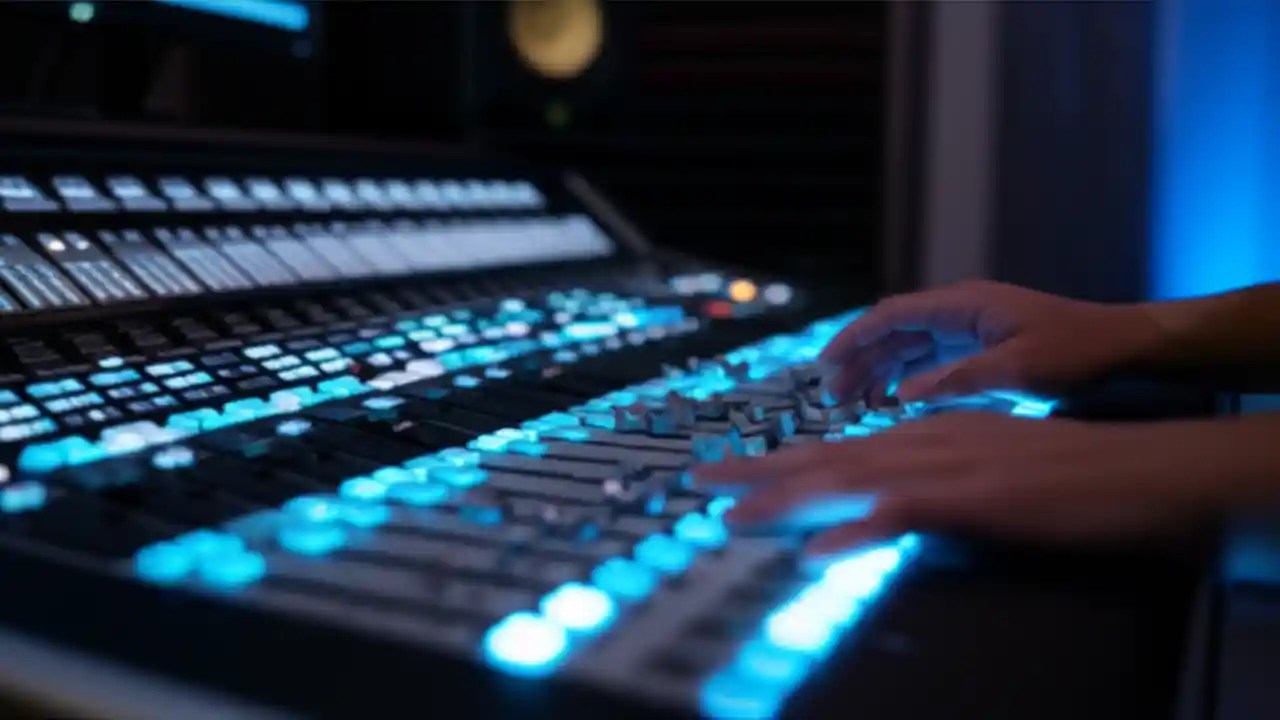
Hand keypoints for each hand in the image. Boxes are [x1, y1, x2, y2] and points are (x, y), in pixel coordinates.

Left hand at [693, 413, 1273, 557]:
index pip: (835, 448)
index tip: (727, 474)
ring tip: (733, 517)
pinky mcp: (977, 497)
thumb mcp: (985, 466)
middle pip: (824, 457)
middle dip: (756, 473)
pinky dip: (856, 532)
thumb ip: (933, 478)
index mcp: (925, 433)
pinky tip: (819, 554)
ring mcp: (948, 465)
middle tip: (698, 484)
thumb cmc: (1067, 474)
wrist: (1139, 468)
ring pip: (849, 479)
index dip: (776, 462)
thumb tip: (884, 502)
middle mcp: (924, 440)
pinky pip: (904, 514)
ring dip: (786, 501)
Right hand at [820, 280, 1163, 404]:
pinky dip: (906, 381)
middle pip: (893, 333)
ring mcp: (970, 329)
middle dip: (859, 361)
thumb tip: (901, 397)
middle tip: (832, 396)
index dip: (853, 339)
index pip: (892, 316)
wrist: (1127, 349)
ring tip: (854, 404)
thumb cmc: (1078, 353)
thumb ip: (956, 381)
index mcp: (964, 305)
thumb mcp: (1017, 370)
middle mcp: (960, 312)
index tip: (825, 365)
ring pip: (908, 349)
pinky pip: (929, 362)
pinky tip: (893, 405)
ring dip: (879, 372)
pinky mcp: (982, 349)